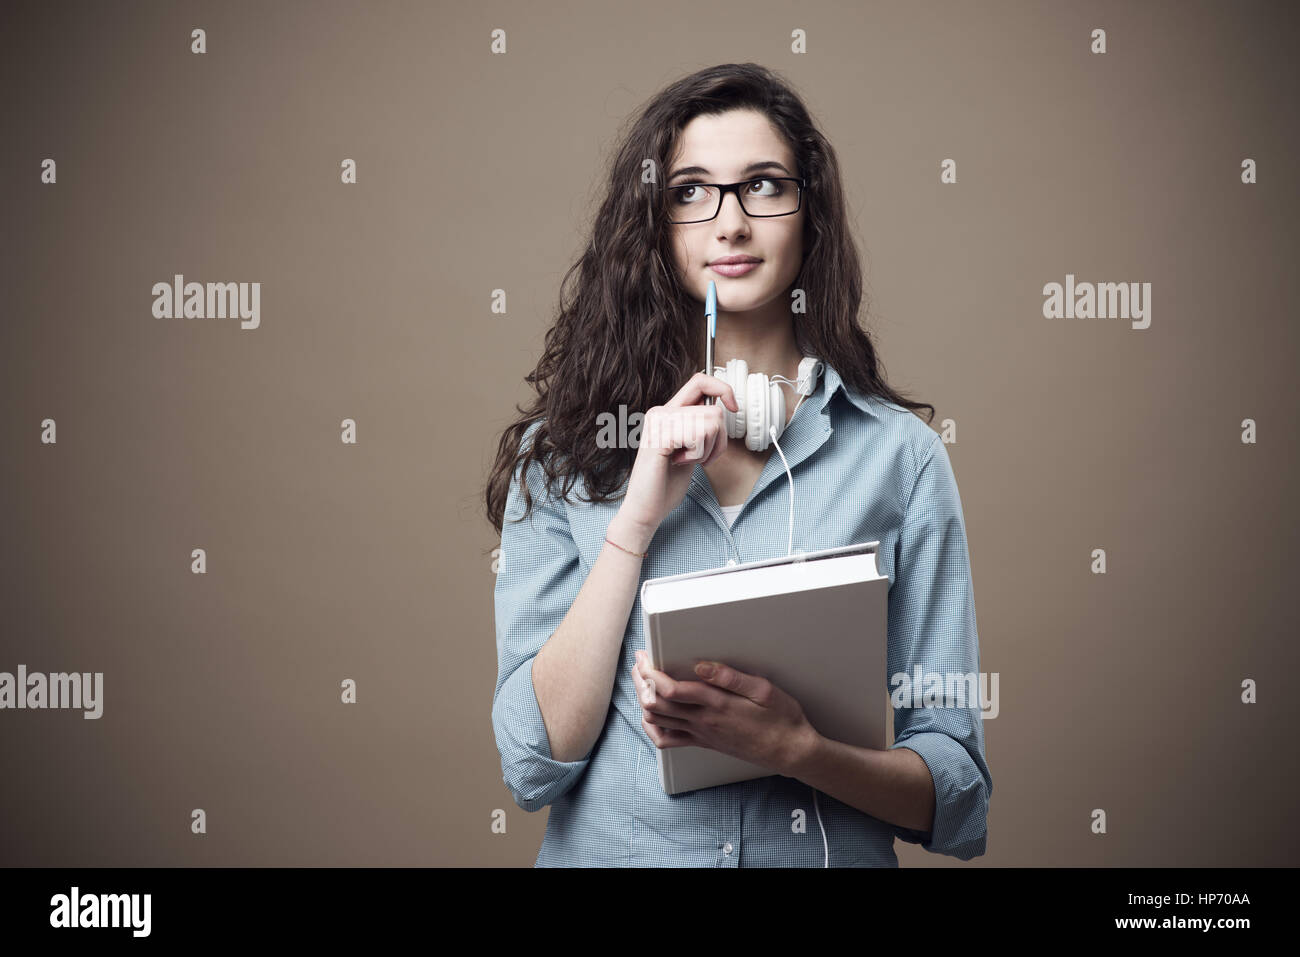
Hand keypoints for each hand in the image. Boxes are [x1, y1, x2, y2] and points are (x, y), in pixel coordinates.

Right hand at [615, 373, 739, 540]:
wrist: (645, 509)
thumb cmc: (665, 484)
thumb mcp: (691, 450)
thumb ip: (701, 428)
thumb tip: (721, 410)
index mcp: (668, 412)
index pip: (700, 381)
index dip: (723, 389)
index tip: (733, 408)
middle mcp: (661, 412)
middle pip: (713, 409)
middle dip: (719, 440)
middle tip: (701, 457)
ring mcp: (658, 423)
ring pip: (710, 422)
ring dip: (707, 449)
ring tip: (687, 460)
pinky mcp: (659, 438)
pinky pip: (698, 435)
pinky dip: (698, 454)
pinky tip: (680, 462)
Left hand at [631, 650, 819, 777]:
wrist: (789, 751)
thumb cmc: (781, 719)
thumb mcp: (763, 690)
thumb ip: (730, 677)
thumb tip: (701, 665)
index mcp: (716, 704)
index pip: (670, 689)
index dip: (651, 672)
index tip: (645, 657)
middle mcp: (703, 721)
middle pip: (655, 703)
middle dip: (641, 681)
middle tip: (638, 664)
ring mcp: (701, 734)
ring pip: (657, 720)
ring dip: (644, 699)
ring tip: (641, 681)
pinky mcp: (703, 743)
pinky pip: (667, 740)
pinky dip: (652, 726)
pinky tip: (651, 715)